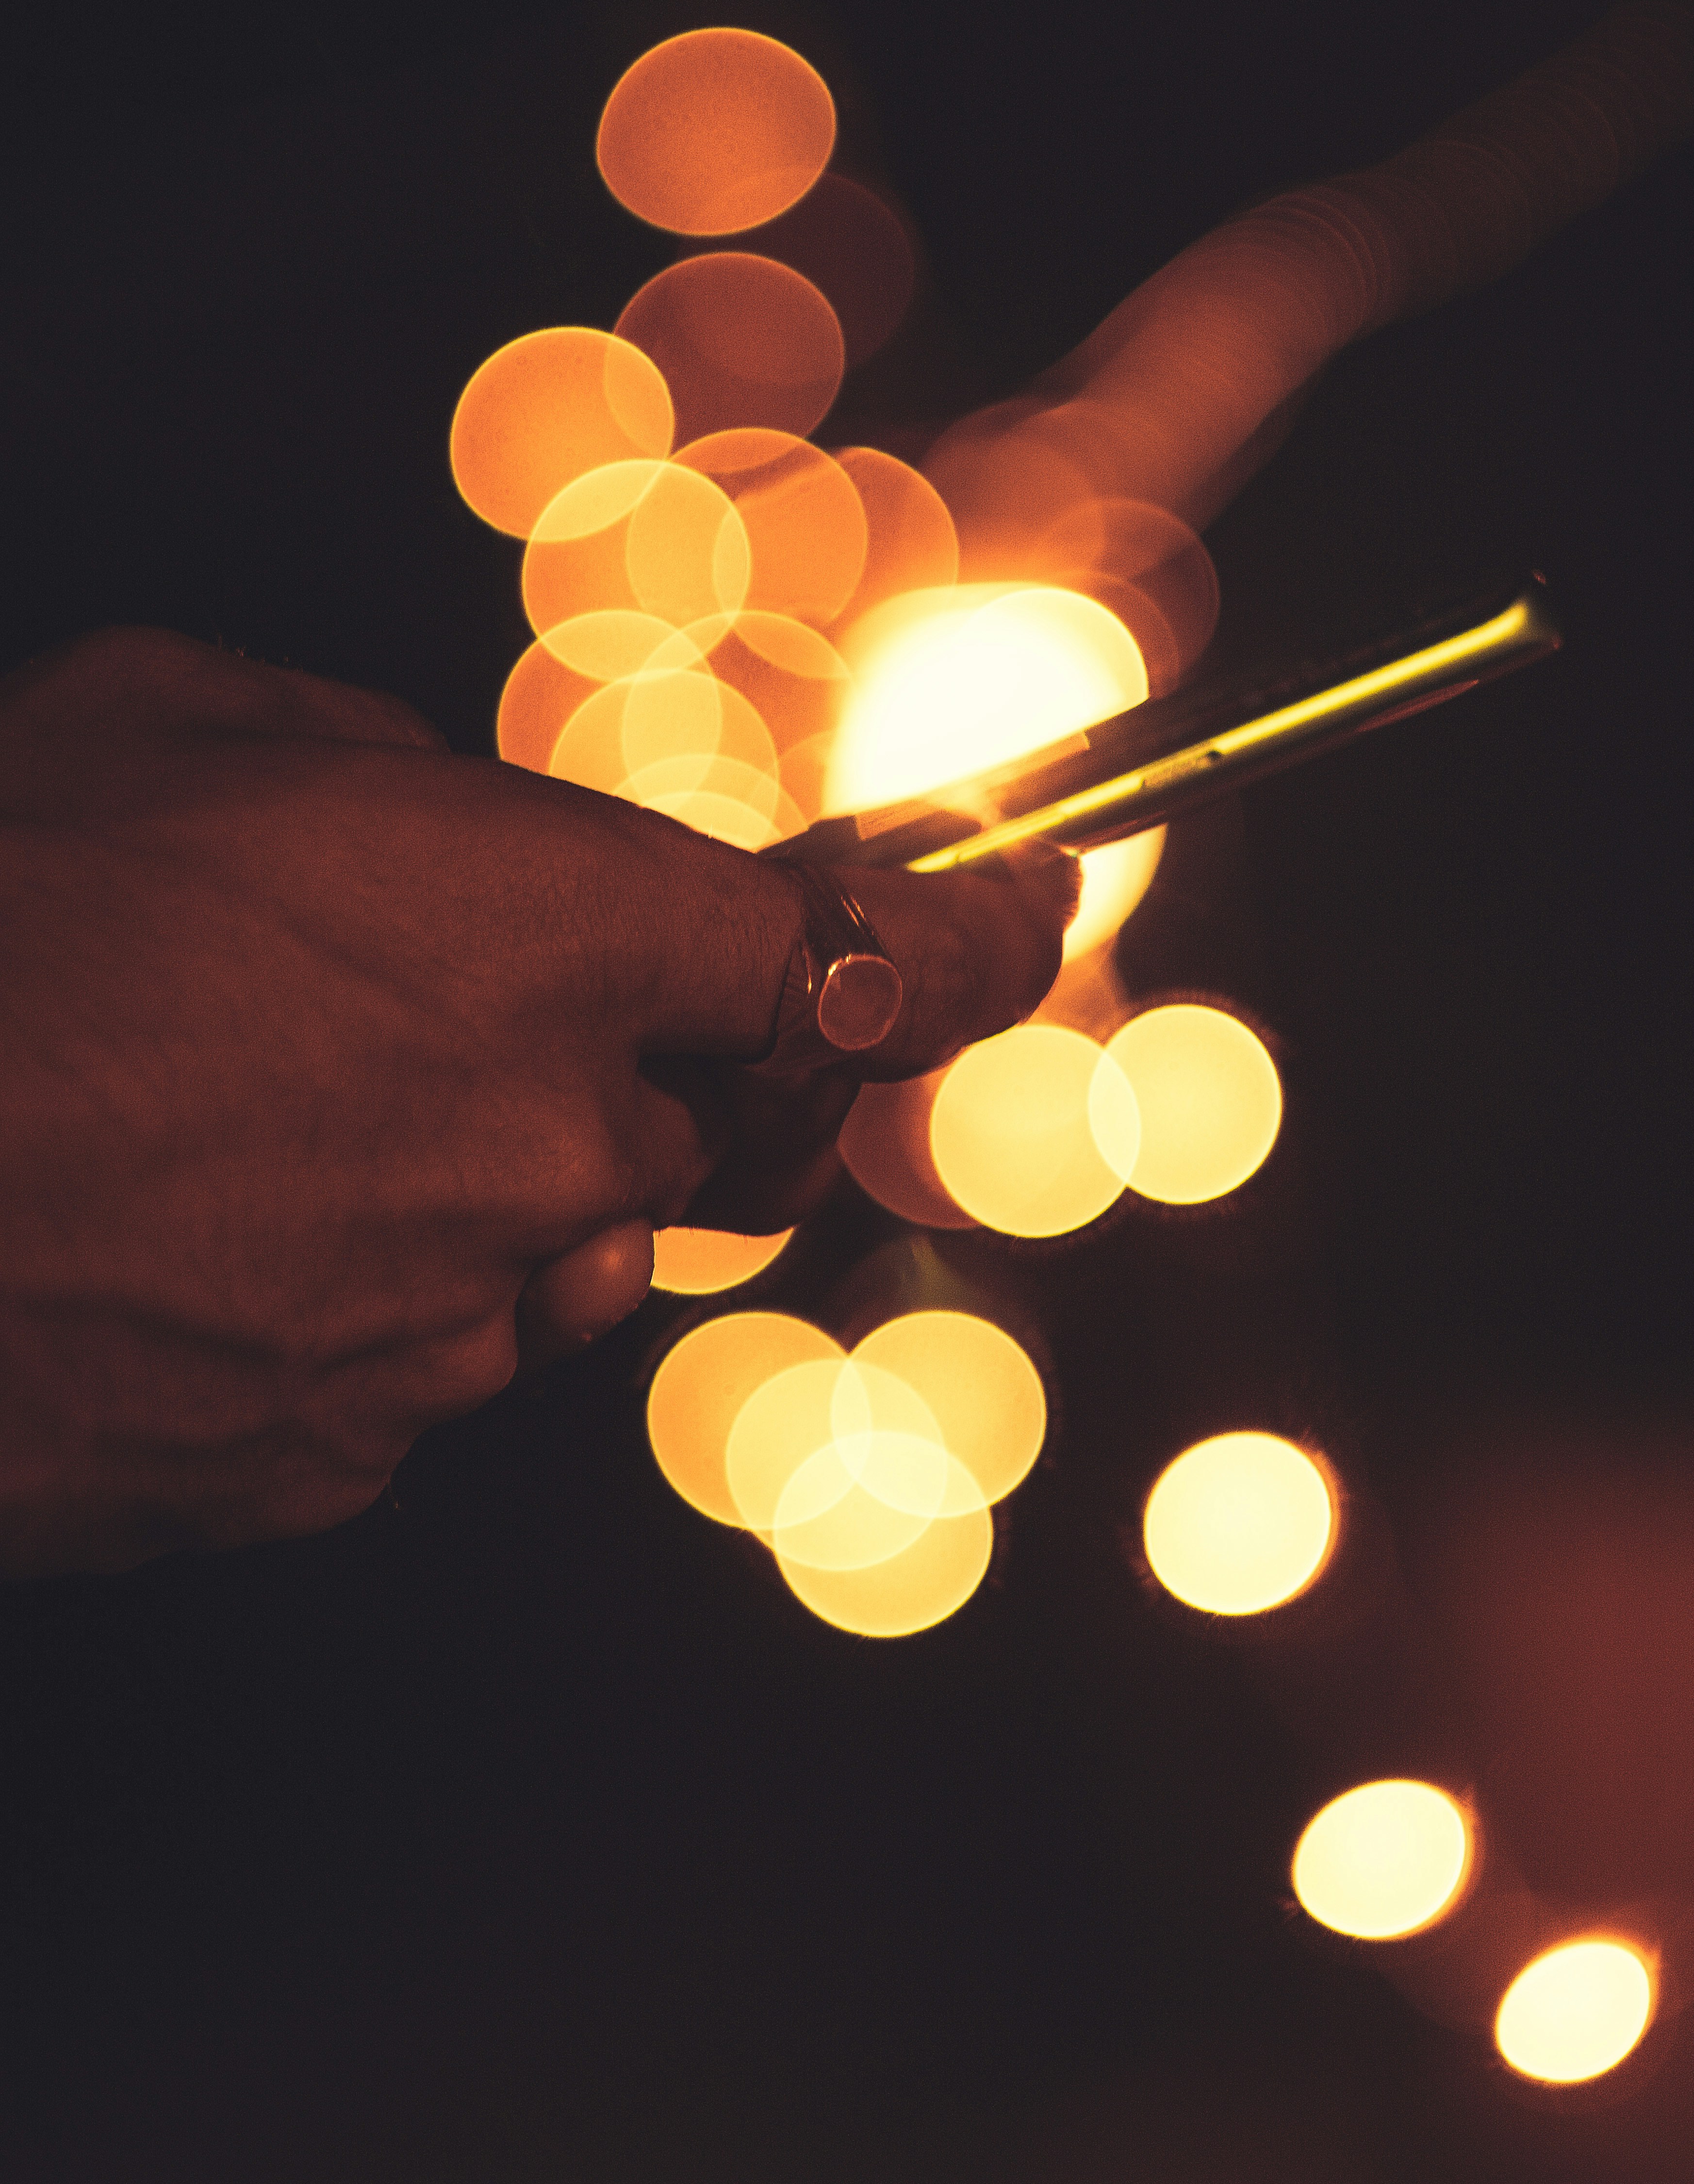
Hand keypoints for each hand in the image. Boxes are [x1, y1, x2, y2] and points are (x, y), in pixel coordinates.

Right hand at [0, 630, 1073, 1572]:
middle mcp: (553, 1147)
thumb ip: (386, 770)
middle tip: (409, 1025)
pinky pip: (416, 1362)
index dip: (974, 943)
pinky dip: (348, 1302)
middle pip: (689, 1125)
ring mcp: (457, 1324)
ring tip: (229, 1130)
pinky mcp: (348, 1456)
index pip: (862, 959)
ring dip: (458, 1191)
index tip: (1028, 923)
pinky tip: (181, 1239)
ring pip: (547, 1253)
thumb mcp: (174, 727)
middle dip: (608, 1075)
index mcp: (548, 931)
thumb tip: (454, 822)